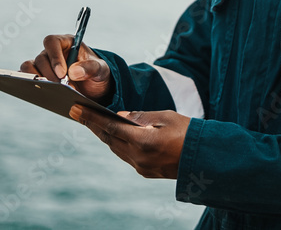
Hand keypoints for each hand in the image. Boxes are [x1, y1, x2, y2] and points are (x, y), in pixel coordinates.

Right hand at [20, 33, 112, 103]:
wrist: (95, 88)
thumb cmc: (97, 73)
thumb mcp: (102, 70)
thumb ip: (91, 68)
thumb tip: (73, 72)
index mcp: (67, 43)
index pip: (52, 42)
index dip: (54, 57)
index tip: (62, 74)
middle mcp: (53, 52)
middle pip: (41, 58)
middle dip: (51, 75)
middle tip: (63, 88)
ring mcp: (44, 64)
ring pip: (29, 67)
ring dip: (38, 80)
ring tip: (51, 91)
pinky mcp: (38, 77)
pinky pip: (27, 78)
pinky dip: (30, 85)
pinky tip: (41, 93)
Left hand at [69, 106, 189, 179]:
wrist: (205, 157)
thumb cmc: (188, 132)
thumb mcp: (166, 116)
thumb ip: (140, 116)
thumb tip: (119, 114)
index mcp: (143, 141)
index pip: (110, 127)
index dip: (90, 117)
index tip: (75, 108)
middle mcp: (138, 157)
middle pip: (109, 139)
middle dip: (93, 125)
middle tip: (78, 112)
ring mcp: (141, 167)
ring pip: (115, 148)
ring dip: (103, 134)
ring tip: (92, 121)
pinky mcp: (145, 171)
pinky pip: (125, 155)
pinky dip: (116, 143)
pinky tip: (113, 134)